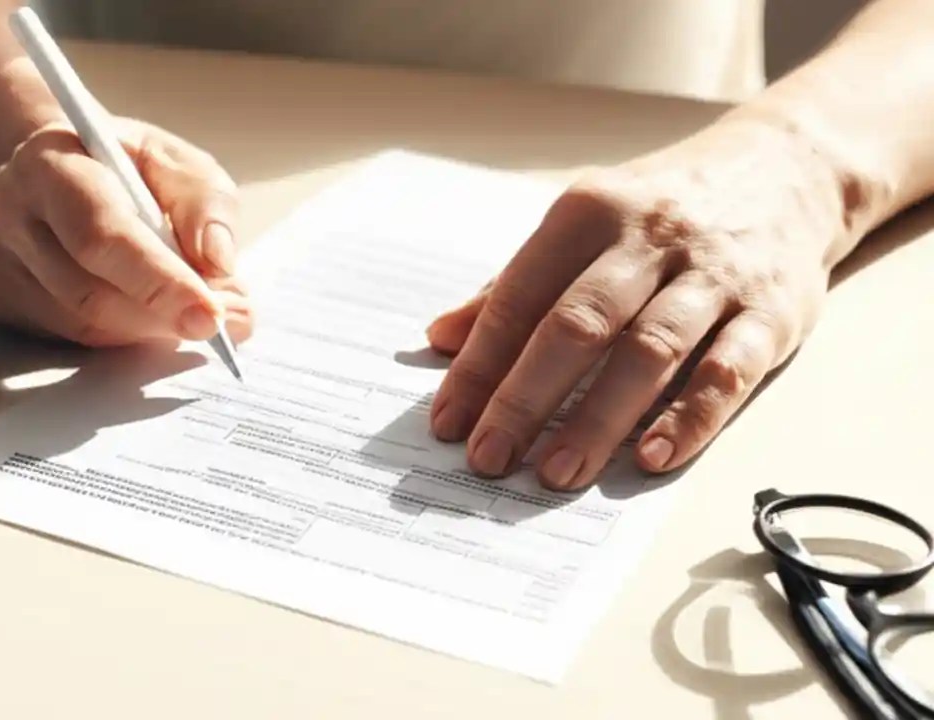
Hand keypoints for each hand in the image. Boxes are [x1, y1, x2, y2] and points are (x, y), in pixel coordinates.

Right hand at [0, 117, 252, 346]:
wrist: (60, 168)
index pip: (101, 235)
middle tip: (218, 323)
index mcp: (49, 162)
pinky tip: (148, 316)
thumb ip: (205, 206)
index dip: (159, 281)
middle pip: (89, 291)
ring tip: (192, 313)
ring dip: (149, 330)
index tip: (209, 316)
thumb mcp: (176, 162)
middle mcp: (8, 211)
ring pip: (82, 324)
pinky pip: (69, 338)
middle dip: (163, 316)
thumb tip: (218, 264)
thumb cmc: (124, 166)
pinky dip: (123, 336)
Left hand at [426, 120, 859, 489]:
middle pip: (577, 324)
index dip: (479, 363)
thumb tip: (441, 338)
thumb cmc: (661, 210)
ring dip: (597, 419)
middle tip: (490, 456)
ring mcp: (713, 276)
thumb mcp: (583, 222)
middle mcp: (650, 239)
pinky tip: (650, 456)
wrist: (787, 168)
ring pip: (648, 352)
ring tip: (556, 472)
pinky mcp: (771, 313)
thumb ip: (515, 284)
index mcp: (588, 212)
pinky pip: (727, 372)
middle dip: (526, 397)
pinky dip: (688, 418)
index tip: (449, 420)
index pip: (520, 296)